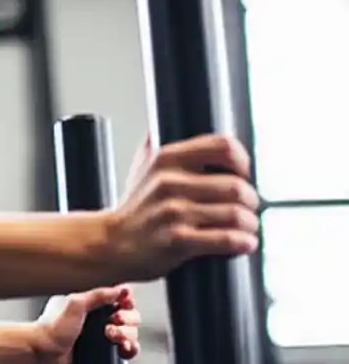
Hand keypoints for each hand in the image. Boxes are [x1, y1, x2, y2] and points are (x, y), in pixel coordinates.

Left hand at [33, 285, 140, 363]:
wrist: (43, 353)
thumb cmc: (52, 328)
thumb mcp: (75, 304)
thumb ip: (98, 295)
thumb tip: (121, 289)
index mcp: (91, 304)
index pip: (119, 299)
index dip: (126, 301)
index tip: (125, 303)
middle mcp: (98, 319)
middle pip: (130, 316)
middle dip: (127, 319)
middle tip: (115, 321)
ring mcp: (102, 337)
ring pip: (130, 333)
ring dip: (126, 334)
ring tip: (111, 336)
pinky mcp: (104, 353)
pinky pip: (126, 351)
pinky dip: (130, 349)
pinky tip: (123, 348)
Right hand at [108, 133, 259, 282]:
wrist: (111, 244)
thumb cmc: (133, 209)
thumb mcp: (140, 168)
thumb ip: (156, 144)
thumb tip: (168, 119)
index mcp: (166, 158)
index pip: (223, 146)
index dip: (242, 160)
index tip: (242, 174)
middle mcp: (169, 182)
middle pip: (236, 186)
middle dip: (251, 201)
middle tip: (248, 208)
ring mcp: (173, 212)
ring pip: (236, 214)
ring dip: (250, 224)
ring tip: (248, 228)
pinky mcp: (177, 240)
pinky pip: (226, 239)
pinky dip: (243, 242)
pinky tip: (244, 243)